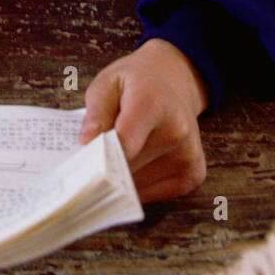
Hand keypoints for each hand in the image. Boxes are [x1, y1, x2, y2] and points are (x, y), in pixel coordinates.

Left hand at [79, 38, 208, 201]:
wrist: (175, 80)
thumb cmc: (137, 82)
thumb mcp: (108, 83)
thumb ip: (96, 112)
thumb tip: (86, 143)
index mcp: (154, 103)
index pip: (124, 144)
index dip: (98, 156)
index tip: (80, 160)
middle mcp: (177, 131)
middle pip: (129, 168)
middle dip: (105, 167)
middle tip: (92, 156)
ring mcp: (189, 155)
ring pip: (138, 186)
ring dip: (121, 178)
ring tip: (118, 153)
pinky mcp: (194, 174)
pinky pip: (154, 194)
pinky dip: (138, 185)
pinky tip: (136, 163)